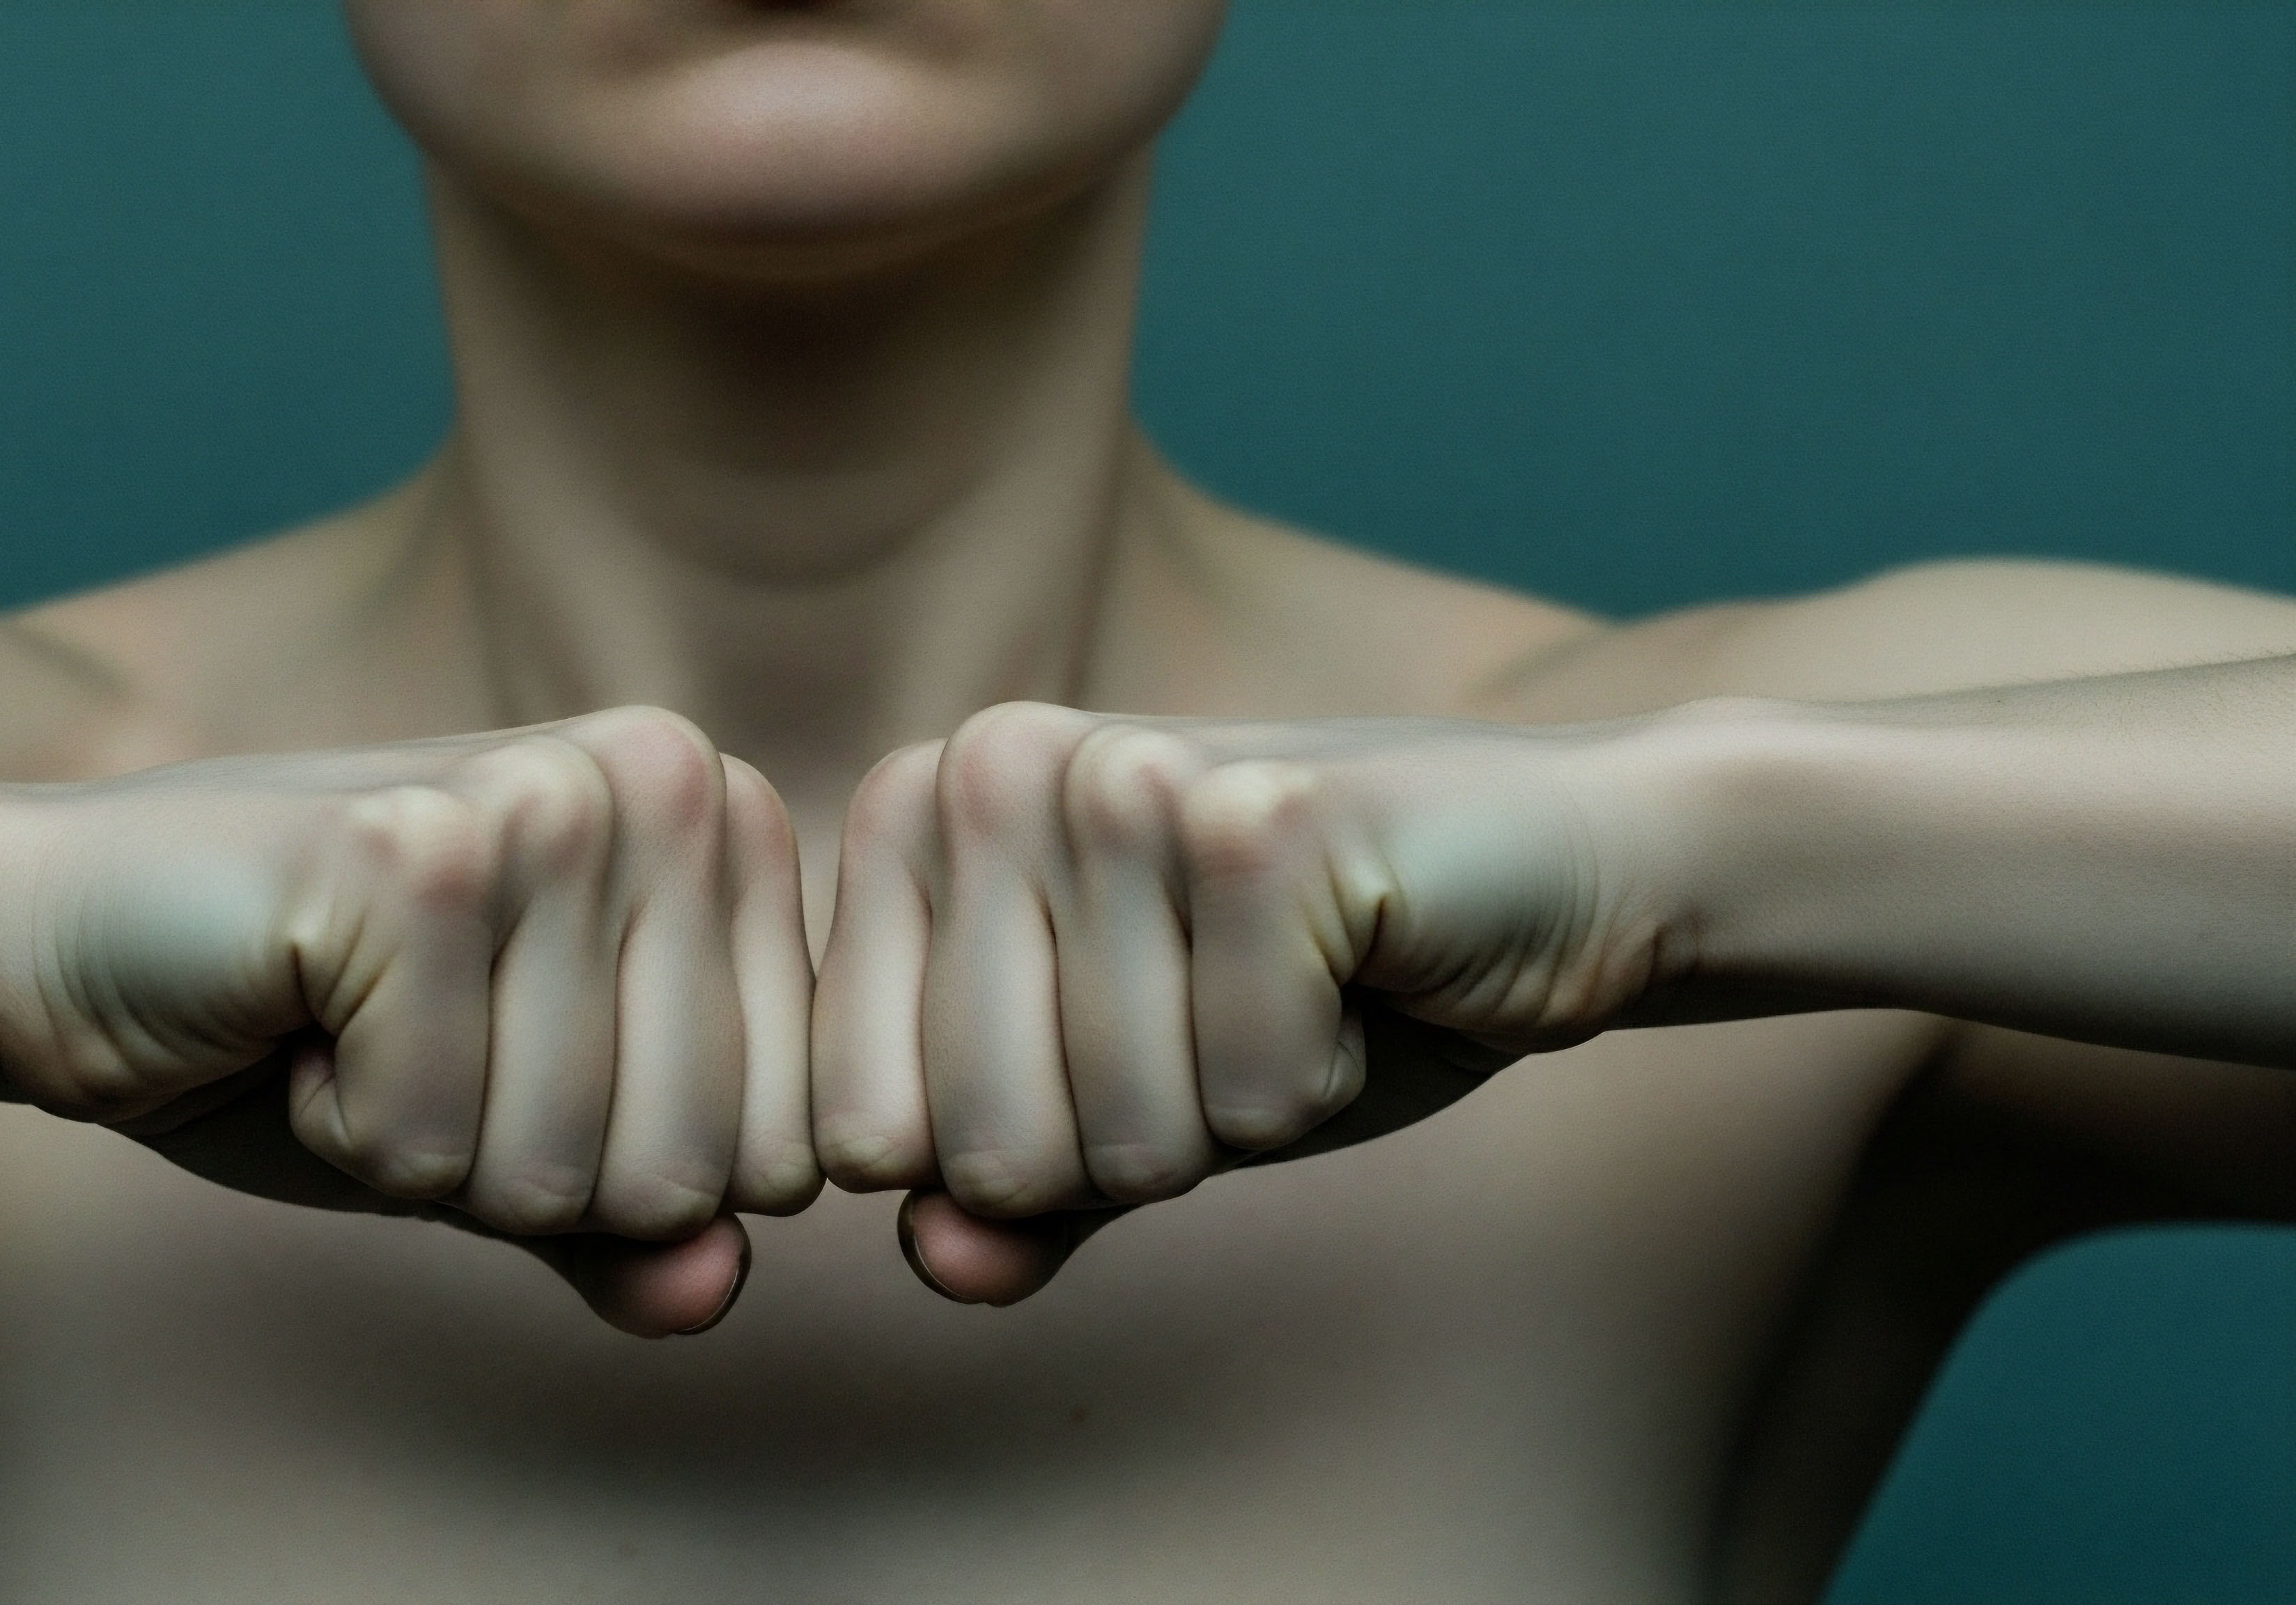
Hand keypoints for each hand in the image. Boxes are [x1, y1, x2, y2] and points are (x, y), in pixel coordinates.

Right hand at [0, 707, 815, 1335]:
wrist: (60, 932)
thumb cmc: (302, 1030)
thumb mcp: (503, 1143)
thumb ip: (632, 1222)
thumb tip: (719, 1291)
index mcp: (727, 826)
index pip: (787, 1149)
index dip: (623, 1181)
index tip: (502, 1069)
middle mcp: (667, 783)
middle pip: (694, 1169)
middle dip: (528, 1174)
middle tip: (415, 1053)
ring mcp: (546, 804)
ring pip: (569, 1168)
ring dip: (431, 1152)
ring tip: (357, 1026)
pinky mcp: (416, 861)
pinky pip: (433, 1141)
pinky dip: (345, 1126)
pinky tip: (295, 1012)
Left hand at [814, 701, 1669, 1304]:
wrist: (1552, 864)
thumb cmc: (1313, 983)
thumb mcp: (1133, 1103)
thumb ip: (1011, 1194)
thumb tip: (935, 1261)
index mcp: (911, 817)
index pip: (861, 1130)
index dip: (1009, 1165)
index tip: (1117, 1053)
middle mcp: (987, 769)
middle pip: (981, 1148)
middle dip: (1128, 1147)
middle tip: (1221, 1027)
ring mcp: (1118, 779)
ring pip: (1112, 1133)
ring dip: (1231, 1111)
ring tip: (1285, 988)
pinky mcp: (1257, 821)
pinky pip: (1246, 1096)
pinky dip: (1318, 1076)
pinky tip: (1354, 970)